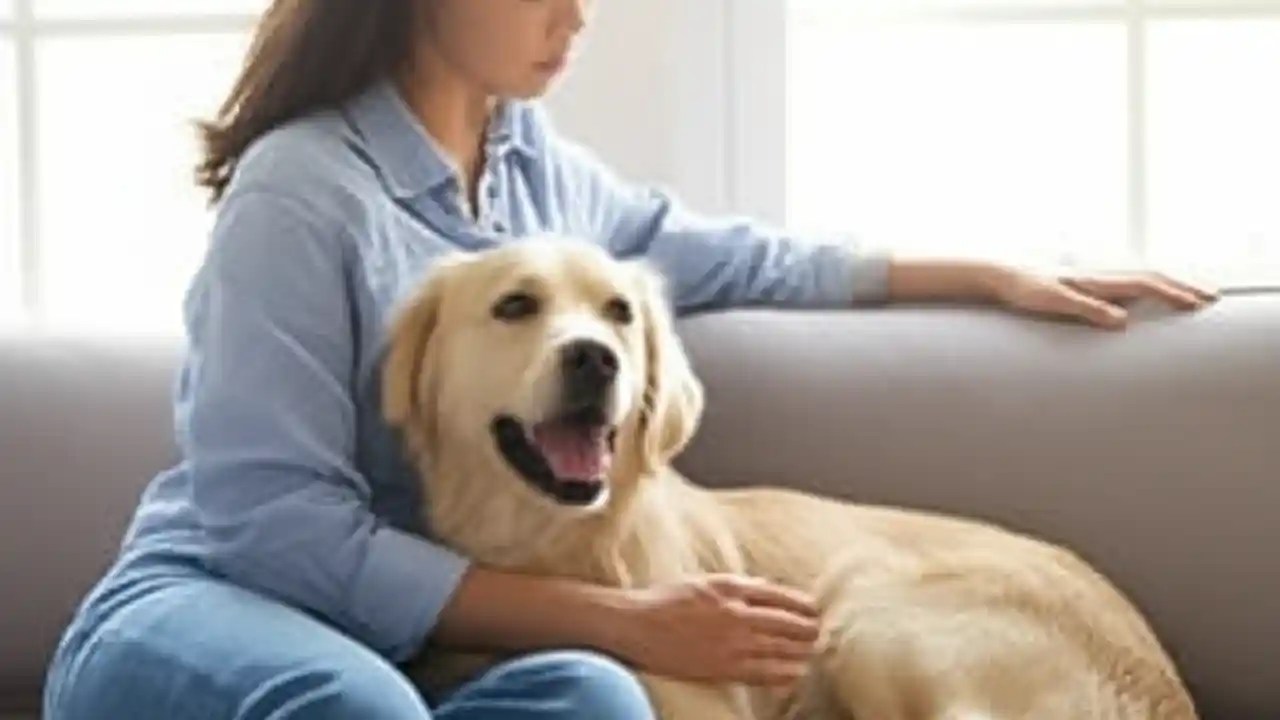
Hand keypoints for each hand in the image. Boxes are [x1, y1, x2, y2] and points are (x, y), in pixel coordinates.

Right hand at [612, 574, 820, 686]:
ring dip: (801, 651)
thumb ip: (737, 585)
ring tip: (812, 652)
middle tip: (819, 632)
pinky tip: (794, 674)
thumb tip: (766, 588)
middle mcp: (736, 615)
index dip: (802, 605)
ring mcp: (731, 643)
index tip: (813, 609)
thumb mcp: (705, 581)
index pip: (779, 596)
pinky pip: (762, 673)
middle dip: (808, 629)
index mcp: (731, 588)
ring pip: (780, 649)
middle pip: (786, 624)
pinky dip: (783, 673)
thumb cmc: (666, 599)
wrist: (637, 625)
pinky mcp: (723, 667)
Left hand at [989, 267, 1218, 329]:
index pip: (1145, 284)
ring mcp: (1094, 278)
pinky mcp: (1086, 284)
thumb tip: (1124, 321)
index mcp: (1097, 279)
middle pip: (1151, 278)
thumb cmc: (1025, 289)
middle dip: (1182, 286)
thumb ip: (1088, 310)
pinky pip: (1127, 284)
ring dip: (1169, 285)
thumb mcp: (1055, 302)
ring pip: (1142, 278)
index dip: (1174, 293)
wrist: (1003, 275)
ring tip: (1192, 294)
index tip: (1198, 303)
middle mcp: (1100, 275)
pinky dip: (1149, 287)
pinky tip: (1150, 295)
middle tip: (1212, 296)